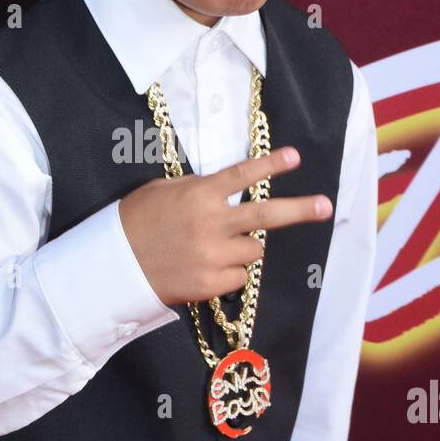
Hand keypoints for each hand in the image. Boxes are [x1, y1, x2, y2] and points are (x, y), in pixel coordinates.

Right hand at [118, 146, 332, 306]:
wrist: (114, 265)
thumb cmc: (136, 221)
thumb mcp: (164, 191)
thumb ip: (199, 190)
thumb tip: (226, 192)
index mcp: (199, 194)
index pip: (243, 175)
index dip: (271, 164)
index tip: (295, 157)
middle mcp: (212, 223)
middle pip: (267, 215)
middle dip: (300, 209)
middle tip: (325, 206)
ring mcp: (214, 255)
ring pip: (255, 249)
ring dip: (247, 246)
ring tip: (219, 246)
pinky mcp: (212, 283)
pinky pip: (239, 275)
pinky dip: (231, 271)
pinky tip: (207, 267)